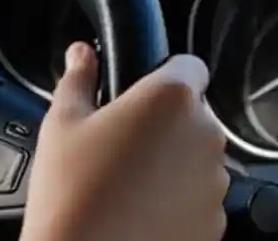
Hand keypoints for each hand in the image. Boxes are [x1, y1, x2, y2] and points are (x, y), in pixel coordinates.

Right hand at [21, 42, 228, 240]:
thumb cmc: (71, 194)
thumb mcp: (62, 123)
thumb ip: (78, 78)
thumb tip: (81, 55)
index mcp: (171, 98)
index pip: (189, 65)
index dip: (165, 74)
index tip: (144, 91)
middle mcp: (204, 135)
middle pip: (193, 114)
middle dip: (165, 123)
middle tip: (123, 143)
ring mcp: (215, 182)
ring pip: (197, 157)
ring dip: (174, 162)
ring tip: (129, 181)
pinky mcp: (215, 221)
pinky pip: (200, 197)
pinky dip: (180, 200)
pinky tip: (142, 209)